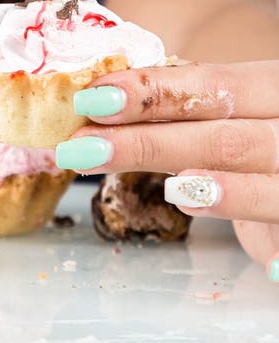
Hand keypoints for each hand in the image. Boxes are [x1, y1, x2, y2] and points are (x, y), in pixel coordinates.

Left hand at [54, 59, 278, 277]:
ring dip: (207, 189)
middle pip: (221, 135)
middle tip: (82, 146)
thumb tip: (95, 102)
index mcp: (269, 87)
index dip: (151, 90)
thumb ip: (176, 108)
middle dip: (147, 141)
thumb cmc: (255, 134)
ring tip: (168, 189)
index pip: (211, 83)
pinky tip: (257, 259)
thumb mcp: (226, 112)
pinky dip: (272, 243)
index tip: (92, 97)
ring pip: (256, 181)